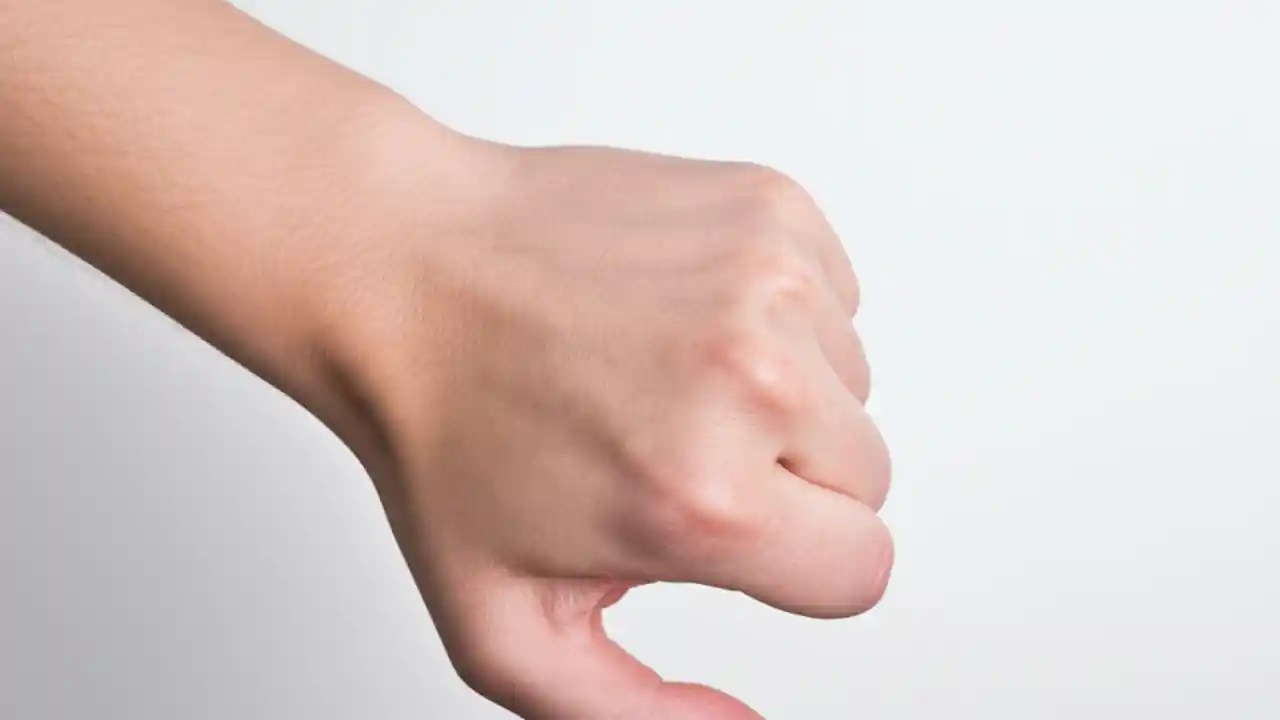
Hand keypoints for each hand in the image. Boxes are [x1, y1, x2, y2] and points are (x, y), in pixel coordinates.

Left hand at [329, 142, 892, 718]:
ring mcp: (766, 278)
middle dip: (786, 480)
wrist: (401, 269)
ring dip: (778, 390)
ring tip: (658, 371)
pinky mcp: (767, 204)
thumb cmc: (442, 435)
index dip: (788, 563)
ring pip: (851, 385)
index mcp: (702, 500)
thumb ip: (633, 714)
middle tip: (666, 443)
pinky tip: (673, 312)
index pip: (860, 572)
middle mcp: (752, 380)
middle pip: (867, 478)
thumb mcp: (508, 627)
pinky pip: (831, 298)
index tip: (715, 525)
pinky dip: (773, 314)